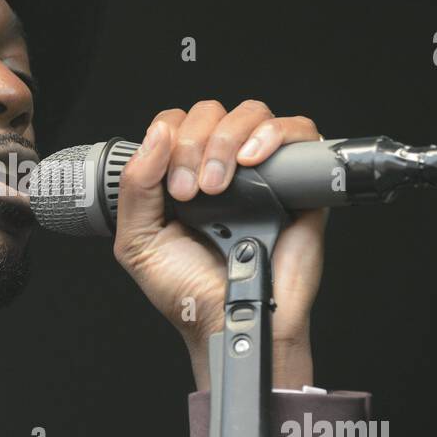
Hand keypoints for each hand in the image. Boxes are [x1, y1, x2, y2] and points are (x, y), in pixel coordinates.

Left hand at [112, 100, 327, 389]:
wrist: (230, 324)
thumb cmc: (190, 293)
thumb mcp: (138, 242)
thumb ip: (136, 188)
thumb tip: (156, 136)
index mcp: (183, 178)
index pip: (175, 124)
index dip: (168, 141)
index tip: (171, 187)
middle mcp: (223, 169)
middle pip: (211, 112)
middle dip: (194, 144)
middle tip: (193, 192)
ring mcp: (263, 173)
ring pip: (251, 113)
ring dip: (227, 139)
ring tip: (220, 185)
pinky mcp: (301, 182)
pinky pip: (300, 130)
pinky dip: (273, 134)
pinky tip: (253, 161)